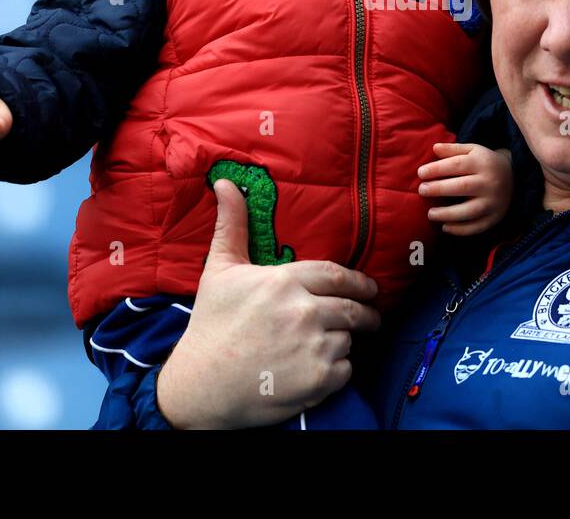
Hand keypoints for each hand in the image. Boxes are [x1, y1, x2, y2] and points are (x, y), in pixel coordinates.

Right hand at [155, 179, 382, 429]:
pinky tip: (315, 369)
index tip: (369, 289)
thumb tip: (225, 182)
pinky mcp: (317, 381)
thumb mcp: (219, 270)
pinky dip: (337, 371)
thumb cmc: (210, 326)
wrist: (199, 387)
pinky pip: (345, 370)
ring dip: (343, 342)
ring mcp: (313, 347)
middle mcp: (304, 312)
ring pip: (348, 339)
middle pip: (352, 308)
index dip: (359, 282)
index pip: (338, 276)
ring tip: (325, 346)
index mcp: (285, 282)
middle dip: (366, 313)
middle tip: (370, 318)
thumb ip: (231, 225)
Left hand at [417, 143, 513, 235]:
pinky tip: (445, 227)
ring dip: (448, 214)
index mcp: (482, 163)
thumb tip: (434, 148)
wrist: (514, 177)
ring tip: (430, 214)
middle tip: (422, 190)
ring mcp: (494, 202)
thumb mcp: (472, 150)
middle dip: (439, 189)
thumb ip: (453, 149)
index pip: (458, 165)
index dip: (437, 169)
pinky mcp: (495, 218)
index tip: (420, 173)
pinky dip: (460, 230)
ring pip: (470, 211)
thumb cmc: (485, 162)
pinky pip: (477, 227)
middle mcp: (490, 183)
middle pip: (463, 187)